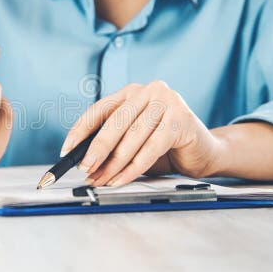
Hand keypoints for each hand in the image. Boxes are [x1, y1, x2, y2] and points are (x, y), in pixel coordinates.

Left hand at [61, 81, 221, 186]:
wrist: (205, 151)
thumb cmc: (166, 145)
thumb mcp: (134, 139)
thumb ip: (113, 142)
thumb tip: (83, 161)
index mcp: (133, 91)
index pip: (99, 109)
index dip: (80, 131)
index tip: (67, 150)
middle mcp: (150, 91)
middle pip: (115, 122)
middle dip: (97, 150)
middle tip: (86, 169)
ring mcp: (168, 102)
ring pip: (132, 137)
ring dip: (113, 164)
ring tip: (102, 180)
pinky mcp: (181, 119)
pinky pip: (150, 148)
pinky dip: (133, 168)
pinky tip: (121, 179)